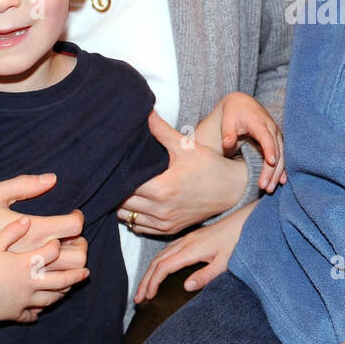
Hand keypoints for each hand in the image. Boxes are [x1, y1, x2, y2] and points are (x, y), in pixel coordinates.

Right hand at [0, 216, 90, 323]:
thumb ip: (10, 231)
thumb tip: (26, 219)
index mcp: (27, 263)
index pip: (53, 251)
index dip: (59, 243)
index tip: (61, 238)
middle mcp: (32, 282)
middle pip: (63, 279)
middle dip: (76, 274)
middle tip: (86, 271)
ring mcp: (25, 300)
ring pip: (52, 298)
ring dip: (63, 292)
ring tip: (69, 287)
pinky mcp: (15, 313)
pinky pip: (32, 314)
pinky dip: (38, 311)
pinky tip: (40, 310)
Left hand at [118, 113, 249, 235]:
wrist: (232, 189)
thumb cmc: (209, 165)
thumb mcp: (186, 146)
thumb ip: (162, 131)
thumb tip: (146, 113)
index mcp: (161, 188)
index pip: (124, 185)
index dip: (115, 175)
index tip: (113, 166)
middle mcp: (161, 210)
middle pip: (121, 203)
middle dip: (115, 190)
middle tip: (113, 176)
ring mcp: (165, 222)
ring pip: (128, 218)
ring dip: (122, 205)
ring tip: (122, 189)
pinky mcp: (169, 229)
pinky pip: (140, 228)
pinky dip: (133, 217)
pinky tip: (135, 204)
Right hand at [133, 202, 254, 302]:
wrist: (247, 221)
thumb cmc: (238, 241)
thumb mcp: (225, 262)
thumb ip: (206, 275)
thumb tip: (185, 287)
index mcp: (191, 249)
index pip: (164, 267)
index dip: (152, 282)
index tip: (146, 297)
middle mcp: (186, 242)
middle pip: (157, 261)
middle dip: (145, 279)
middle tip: (137, 297)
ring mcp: (188, 239)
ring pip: (161, 255)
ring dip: (150, 271)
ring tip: (144, 287)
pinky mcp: (192, 238)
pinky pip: (168, 250)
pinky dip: (158, 262)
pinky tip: (159, 270)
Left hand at [207, 92, 285, 191]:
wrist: (243, 103)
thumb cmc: (233, 112)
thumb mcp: (228, 119)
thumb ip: (227, 132)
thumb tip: (226, 144)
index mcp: (260, 123)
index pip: (267, 138)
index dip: (270, 150)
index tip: (270, 162)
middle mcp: (271, 129)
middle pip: (276, 151)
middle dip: (272, 170)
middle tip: (265, 187)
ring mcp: (276, 135)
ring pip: (282, 155)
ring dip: (277, 173)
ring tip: (270, 189)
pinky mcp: (276, 140)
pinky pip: (282, 155)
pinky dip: (282, 168)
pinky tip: (281, 181)